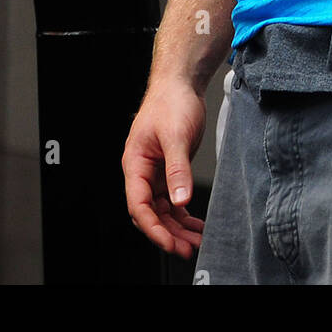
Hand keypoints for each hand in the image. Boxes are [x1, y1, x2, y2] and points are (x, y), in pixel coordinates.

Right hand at [122, 76, 206, 257]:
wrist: (181, 83)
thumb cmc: (171, 101)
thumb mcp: (176, 136)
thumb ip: (177, 169)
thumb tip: (180, 200)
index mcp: (135, 163)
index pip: (138, 205)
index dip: (153, 228)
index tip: (170, 242)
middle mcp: (142, 171)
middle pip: (150, 213)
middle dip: (167, 233)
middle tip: (187, 249)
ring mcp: (156, 171)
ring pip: (162, 209)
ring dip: (177, 227)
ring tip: (196, 241)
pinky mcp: (170, 169)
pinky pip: (173, 199)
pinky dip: (183, 213)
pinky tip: (195, 223)